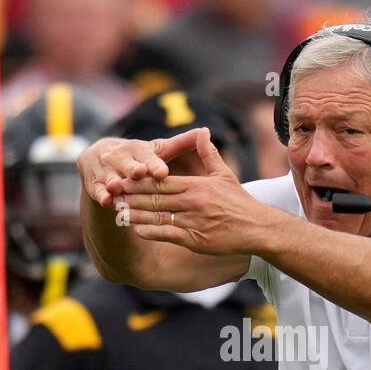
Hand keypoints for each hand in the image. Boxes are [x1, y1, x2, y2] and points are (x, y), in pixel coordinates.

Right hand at [77, 128, 211, 208]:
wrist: (100, 157)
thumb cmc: (138, 157)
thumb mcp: (156, 150)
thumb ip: (179, 144)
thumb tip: (205, 131)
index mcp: (138, 149)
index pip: (148, 157)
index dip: (154, 164)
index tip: (162, 172)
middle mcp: (121, 157)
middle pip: (128, 165)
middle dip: (132, 169)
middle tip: (138, 173)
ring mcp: (106, 171)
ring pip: (111, 178)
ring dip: (115, 183)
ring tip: (118, 189)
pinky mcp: (94, 183)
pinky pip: (98, 190)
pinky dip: (102, 196)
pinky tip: (107, 202)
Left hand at [117, 127, 266, 256]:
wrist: (257, 228)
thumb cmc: (239, 202)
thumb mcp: (224, 175)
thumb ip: (209, 154)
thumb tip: (202, 131)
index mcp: (196, 185)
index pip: (161, 181)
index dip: (140, 180)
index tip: (123, 178)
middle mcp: (192, 202)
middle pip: (155, 197)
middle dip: (132, 196)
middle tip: (113, 194)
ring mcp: (193, 221)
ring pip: (158, 216)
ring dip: (136, 215)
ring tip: (119, 213)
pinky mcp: (195, 239)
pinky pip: (168, 234)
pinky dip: (151, 232)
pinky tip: (137, 230)